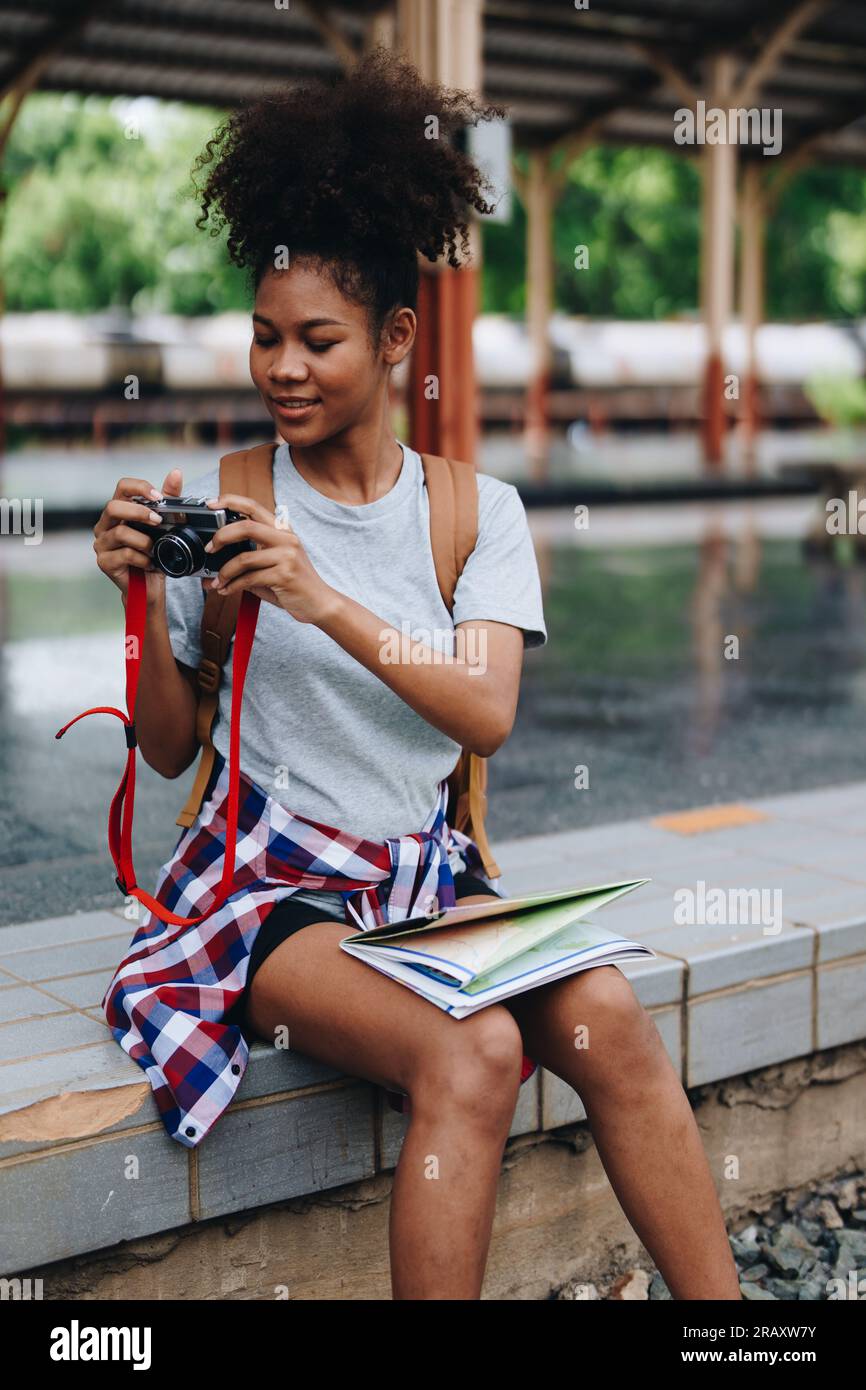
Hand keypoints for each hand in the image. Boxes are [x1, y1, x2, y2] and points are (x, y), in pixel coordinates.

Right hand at [93, 468, 184, 603]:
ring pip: (120, 533)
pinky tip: (150, 563)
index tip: (158, 497)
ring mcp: (102, 543)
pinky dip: (142, 558)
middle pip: (113, 507)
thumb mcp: (165, 524)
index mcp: (119, 511)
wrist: (149, 587)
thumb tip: (176, 472)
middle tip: (158, 521)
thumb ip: (169, 499)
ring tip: (155, 549)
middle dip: (139, 512)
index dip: (139, 487)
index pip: (122, 487)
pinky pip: (124, 554)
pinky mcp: (104, 562)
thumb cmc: (154, 553)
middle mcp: (105, 525)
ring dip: (144, 541)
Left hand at [204, 493, 338, 624]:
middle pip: (246, 527)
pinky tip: (227, 590)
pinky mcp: (284, 575)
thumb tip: (216, 563)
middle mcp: (286, 539)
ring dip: (225, 572)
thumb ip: (250, 558)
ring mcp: (286, 556)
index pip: (254, 506)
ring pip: (244, 558)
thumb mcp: (274, 563)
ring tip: (218, 581)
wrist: (319, 602)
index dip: (230, 501)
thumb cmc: (294, 583)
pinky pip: (249, 579)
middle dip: (221, 537)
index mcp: (282, 530)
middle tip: (210, 549)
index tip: (211, 503)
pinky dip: (233, 586)